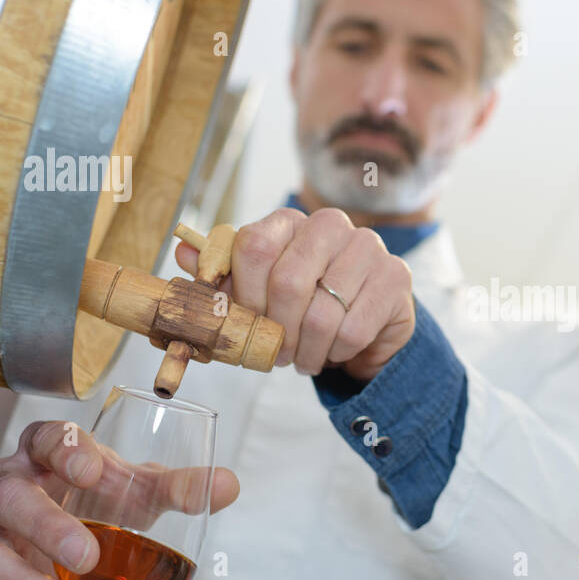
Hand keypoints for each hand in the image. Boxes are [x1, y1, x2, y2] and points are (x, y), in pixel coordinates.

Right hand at [0, 420, 239, 579]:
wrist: (79, 531)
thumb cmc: (105, 497)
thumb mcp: (143, 490)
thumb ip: (181, 487)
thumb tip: (227, 485)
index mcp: (50, 452)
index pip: (47, 437)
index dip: (64, 451)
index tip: (92, 470)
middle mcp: (12, 484)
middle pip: (12, 496)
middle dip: (47, 527)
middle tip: (88, 556)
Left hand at [175, 207, 415, 380]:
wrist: (367, 325)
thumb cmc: (307, 306)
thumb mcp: (259, 292)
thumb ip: (224, 273)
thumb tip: (183, 252)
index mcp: (290, 221)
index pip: (253, 246)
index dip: (245, 294)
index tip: (247, 323)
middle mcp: (331, 224)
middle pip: (288, 281)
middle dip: (278, 330)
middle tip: (278, 353)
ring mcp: (368, 247)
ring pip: (322, 312)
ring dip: (308, 348)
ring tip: (306, 358)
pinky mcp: (395, 276)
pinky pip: (354, 328)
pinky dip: (338, 351)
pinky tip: (336, 351)